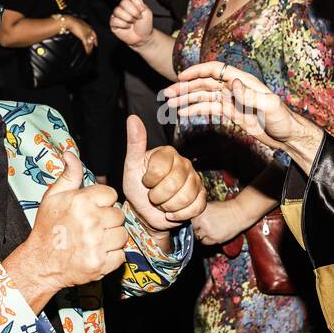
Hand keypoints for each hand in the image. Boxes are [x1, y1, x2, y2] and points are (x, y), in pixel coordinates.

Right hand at [10, 151, 127, 301]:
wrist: (40, 264)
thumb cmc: (47, 228)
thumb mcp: (53, 198)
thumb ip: (68, 176)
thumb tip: (70, 153)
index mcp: (81, 202)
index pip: (111, 194)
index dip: (102, 202)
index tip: (91, 209)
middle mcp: (91, 221)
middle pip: (118, 214)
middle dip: (108, 220)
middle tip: (92, 227)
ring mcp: (96, 244)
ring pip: (122, 234)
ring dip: (112, 238)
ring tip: (95, 240)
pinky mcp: (101, 264)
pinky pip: (121, 255)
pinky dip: (111, 256)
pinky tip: (96, 253)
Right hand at [62, 15, 96, 53]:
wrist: (69, 21)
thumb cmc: (71, 22)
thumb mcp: (77, 25)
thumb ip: (79, 28)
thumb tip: (78, 32)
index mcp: (88, 27)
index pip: (94, 35)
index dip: (95, 40)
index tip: (95, 44)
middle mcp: (89, 30)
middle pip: (92, 39)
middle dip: (92, 45)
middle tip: (91, 50)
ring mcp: (86, 33)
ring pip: (90, 43)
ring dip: (90, 49)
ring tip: (89, 53)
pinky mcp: (83, 36)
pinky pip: (86, 44)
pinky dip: (87, 49)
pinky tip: (87, 52)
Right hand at [109, 0, 153, 48]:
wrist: (142, 37)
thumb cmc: (144, 25)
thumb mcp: (147, 13)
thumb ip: (141, 4)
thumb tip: (134, 2)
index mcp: (133, 2)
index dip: (137, 2)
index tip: (141, 9)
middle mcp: (124, 6)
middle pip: (124, 2)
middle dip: (133, 12)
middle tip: (137, 18)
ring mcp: (118, 14)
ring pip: (118, 11)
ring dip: (128, 19)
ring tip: (132, 23)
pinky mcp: (113, 22)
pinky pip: (114, 20)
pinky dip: (123, 25)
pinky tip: (127, 27)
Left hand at [121, 115, 205, 231]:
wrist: (146, 211)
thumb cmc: (137, 186)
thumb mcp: (132, 166)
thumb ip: (135, 143)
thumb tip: (133, 118)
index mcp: (168, 153)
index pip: (160, 168)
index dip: (149, 181)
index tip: (145, 182)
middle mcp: (184, 163)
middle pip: (174, 184)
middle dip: (158, 197)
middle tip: (153, 196)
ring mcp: (195, 180)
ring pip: (185, 197)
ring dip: (168, 207)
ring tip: (162, 203)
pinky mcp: (201, 196)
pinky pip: (196, 207)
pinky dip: (180, 214)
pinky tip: (172, 212)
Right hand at [161, 61, 320, 165]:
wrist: (288, 137)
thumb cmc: (283, 119)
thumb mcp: (269, 106)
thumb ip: (250, 95)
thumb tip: (233, 84)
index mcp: (243, 81)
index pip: (216, 70)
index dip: (198, 71)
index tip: (182, 77)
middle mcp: (235, 88)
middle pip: (205, 83)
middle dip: (185, 87)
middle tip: (168, 94)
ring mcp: (232, 101)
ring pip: (204, 96)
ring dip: (187, 99)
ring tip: (170, 104)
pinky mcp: (232, 113)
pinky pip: (210, 109)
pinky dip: (196, 110)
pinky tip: (184, 113)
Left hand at [191, 198, 245, 244]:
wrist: (239, 213)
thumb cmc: (225, 208)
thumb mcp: (208, 206)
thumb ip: (198, 213)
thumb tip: (190, 219)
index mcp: (199, 212)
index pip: (187, 220)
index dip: (192, 221)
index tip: (195, 222)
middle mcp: (202, 222)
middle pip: (192, 229)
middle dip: (196, 228)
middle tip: (204, 225)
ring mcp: (208, 231)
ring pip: (198, 237)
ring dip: (201, 234)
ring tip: (209, 229)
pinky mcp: (215, 239)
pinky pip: (205, 242)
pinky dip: (208, 239)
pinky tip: (213, 233)